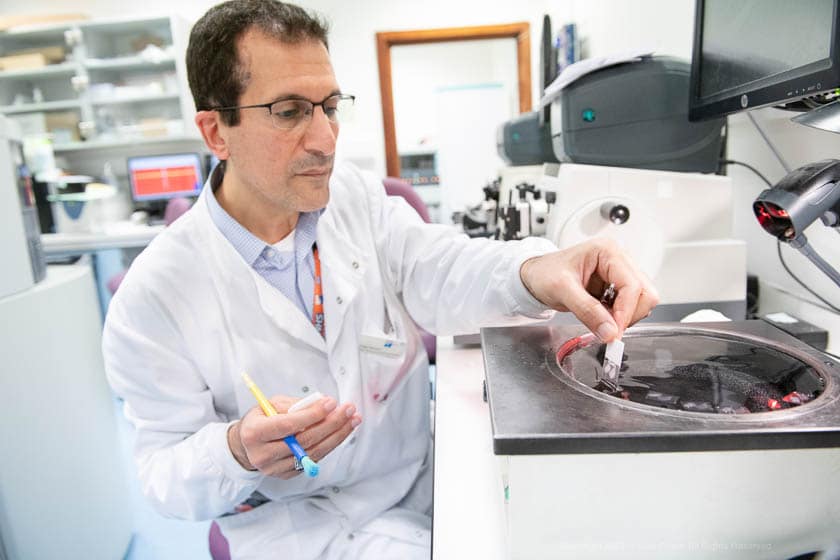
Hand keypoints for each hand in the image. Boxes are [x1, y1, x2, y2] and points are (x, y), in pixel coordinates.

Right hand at [227, 394, 361, 478]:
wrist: (246, 444)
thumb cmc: (262, 419)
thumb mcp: (271, 404)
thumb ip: (296, 405)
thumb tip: (324, 403)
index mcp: (254, 433)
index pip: (288, 425)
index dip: (312, 415)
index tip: (331, 403)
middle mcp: (263, 454)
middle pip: (304, 441)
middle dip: (331, 424)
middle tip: (349, 410)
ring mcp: (275, 469)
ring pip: (313, 453)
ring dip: (337, 435)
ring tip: (352, 420)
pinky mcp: (286, 475)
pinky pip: (313, 459)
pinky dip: (330, 445)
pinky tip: (341, 432)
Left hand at [519, 238, 658, 340]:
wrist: (536, 276)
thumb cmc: (545, 273)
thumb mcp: (561, 290)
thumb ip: (586, 310)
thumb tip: (610, 331)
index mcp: (607, 252)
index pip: (632, 285)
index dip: (625, 312)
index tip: (613, 332)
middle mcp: (618, 260)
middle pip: (645, 293)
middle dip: (629, 315)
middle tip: (609, 329)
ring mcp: (619, 274)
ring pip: (642, 301)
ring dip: (625, 317)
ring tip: (600, 319)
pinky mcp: (616, 288)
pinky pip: (630, 307)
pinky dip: (619, 318)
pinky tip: (601, 317)